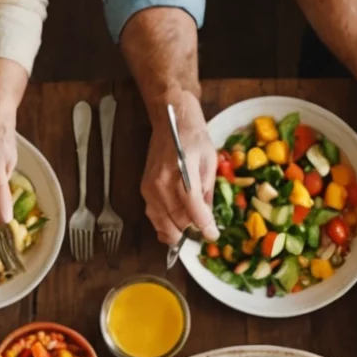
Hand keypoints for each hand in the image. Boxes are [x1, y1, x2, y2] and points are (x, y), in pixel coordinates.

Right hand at [141, 93, 216, 243]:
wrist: (171, 120)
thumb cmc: (194, 138)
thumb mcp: (210, 162)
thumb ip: (207, 191)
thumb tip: (208, 217)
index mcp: (181, 172)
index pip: (192, 208)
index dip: (204, 226)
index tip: (213, 235)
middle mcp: (161, 183)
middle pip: (177, 220)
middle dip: (192, 230)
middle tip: (204, 230)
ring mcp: (149, 188)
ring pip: (162, 223)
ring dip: (178, 231)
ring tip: (191, 230)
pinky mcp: (144, 190)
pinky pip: (153, 216)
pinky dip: (164, 225)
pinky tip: (175, 226)